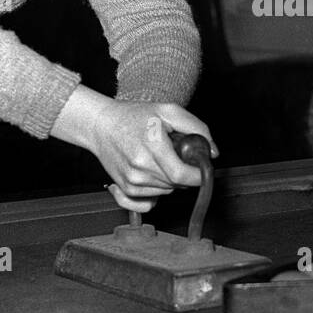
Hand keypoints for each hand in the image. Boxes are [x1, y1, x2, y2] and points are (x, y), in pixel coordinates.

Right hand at [50, 87, 215, 210]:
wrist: (100, 125)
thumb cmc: (133, 116)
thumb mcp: (168, 110)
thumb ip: (196, 127)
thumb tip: (213, 152)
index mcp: (152, 145)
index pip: (183, 175)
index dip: (197, 175)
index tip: (201, 166)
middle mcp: (140, 167)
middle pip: (177, 184)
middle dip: (184, 173)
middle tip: (175, 153)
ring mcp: (131, 181)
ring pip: (167, 192)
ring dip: (170, 180)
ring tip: (159, 158)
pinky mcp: (125, 189)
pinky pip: (151, 202)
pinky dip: (157, 192)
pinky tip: (153, 176)